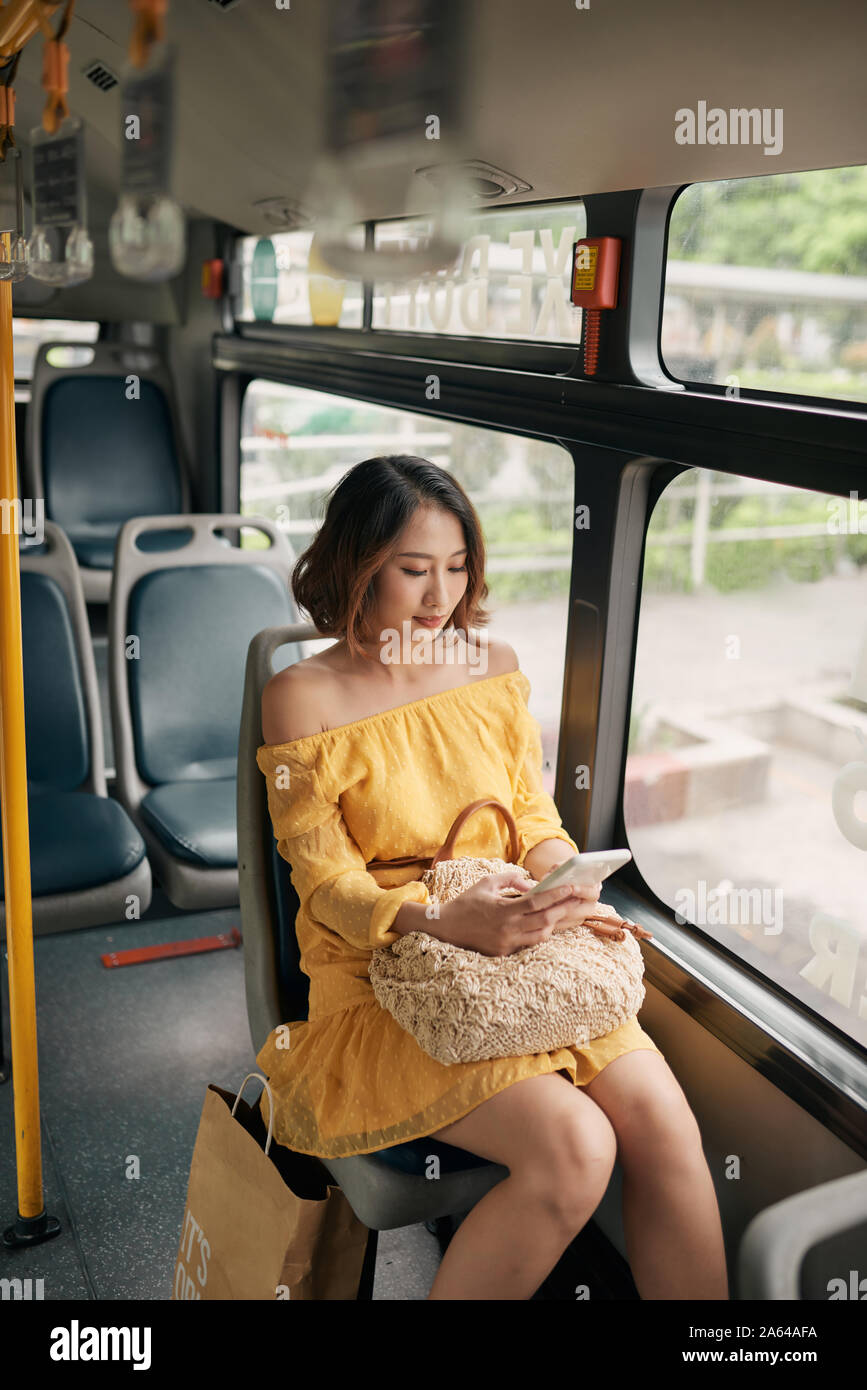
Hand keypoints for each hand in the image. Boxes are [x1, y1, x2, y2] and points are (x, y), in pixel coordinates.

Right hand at [437, 871, 649, 955]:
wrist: (444, 928)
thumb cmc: (466, 902)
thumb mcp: (487, 883)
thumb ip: (511, 880)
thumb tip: (532, 885)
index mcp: (503, 910)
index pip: (537, 902)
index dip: (558, 895)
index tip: (574, 886)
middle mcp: (507, 929)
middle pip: (545, 921)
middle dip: (566, 910)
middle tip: (583, 900)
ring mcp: (506, 944)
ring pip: (541, 936)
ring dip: (556, 924)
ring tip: (571, 912)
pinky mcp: (503, 954)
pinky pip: (529, 944)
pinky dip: (541, 934)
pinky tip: (551, 926)